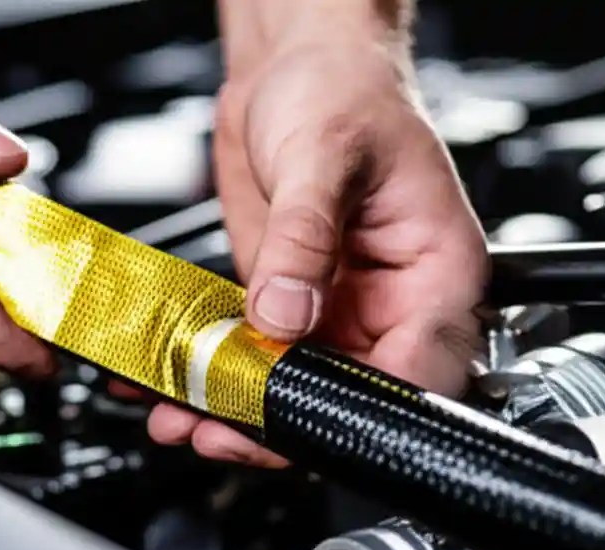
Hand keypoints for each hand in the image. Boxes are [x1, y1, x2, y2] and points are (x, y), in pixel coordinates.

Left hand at [149, 22, 487, 466]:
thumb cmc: (345, 89)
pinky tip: (166, 379)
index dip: (359, 409)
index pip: (417, 372)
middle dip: (279, 423)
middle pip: (348, 396)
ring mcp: (337, 309)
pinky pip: (251, 353)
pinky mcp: (286, 302)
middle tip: (216, 429)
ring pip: (293, 387)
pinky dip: (209, 370)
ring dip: (233, 407)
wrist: (297, 66)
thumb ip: (304, 238)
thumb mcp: (325, 155)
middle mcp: (393, 304)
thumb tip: (285, 313)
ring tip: (178, 416)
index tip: (295, 416)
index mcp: (438, 274)